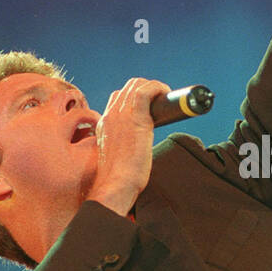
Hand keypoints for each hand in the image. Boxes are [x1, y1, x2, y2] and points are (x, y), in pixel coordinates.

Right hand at [87, 77, 170, 214]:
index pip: (117, 98)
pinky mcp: (137, 119)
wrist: (115, 185)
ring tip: (166, 96)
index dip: (134, 96)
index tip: (148, 104)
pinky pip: (146, 91)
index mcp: (104, 124)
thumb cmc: (118, 179)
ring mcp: (122, 115)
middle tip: (161, 99)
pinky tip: (166, 94)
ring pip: (136, 85)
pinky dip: (158, 88)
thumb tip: (136, 151)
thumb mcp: (115, 157)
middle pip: (127, 88)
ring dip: (154, 86)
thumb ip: (122, 148)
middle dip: (146, 88)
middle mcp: (110, 116)